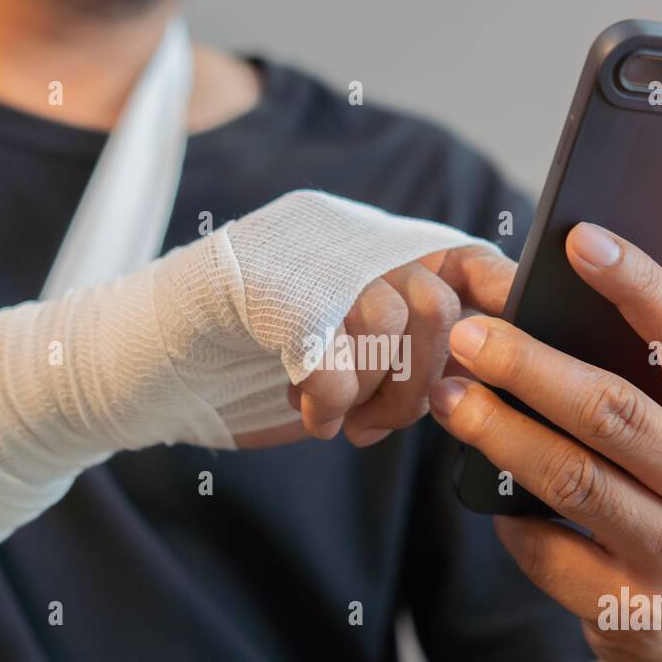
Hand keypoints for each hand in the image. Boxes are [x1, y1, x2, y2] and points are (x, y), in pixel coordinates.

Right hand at [235, 244, 516, 448]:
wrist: (156, 360)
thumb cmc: (254, 366)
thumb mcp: (346, 351)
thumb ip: (407, 350)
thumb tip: (476, 378)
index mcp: (376, 248)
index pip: (469, 261)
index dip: (499, 303)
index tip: (505, 351)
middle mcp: (349, 240)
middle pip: (437, 304)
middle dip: (421, 383)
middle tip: (380, 421)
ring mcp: (306, 255)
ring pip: (391, 323)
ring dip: (373, 396)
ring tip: (340, 418)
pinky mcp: (264, 287)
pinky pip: (330, 353)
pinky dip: (330, 401)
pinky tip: (311, 414)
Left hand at [429, 222, 661, 661]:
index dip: (638, 284)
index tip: (578, 241)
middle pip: (612, 411)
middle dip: (529, 365)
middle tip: (466, 332)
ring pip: (569, 480)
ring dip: (498, 433)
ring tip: (447, 395)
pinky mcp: (628, 610)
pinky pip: (548, 553)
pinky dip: (509, 519)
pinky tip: (480, 487)